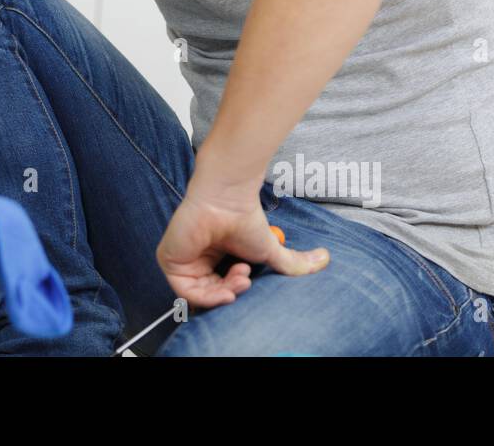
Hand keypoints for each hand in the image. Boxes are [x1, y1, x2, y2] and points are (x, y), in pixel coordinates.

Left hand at [156, 187, 329, 307]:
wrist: (228, 197)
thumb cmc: (244, 218)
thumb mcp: (271, 250)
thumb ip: (293, 263)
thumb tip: (325, 259)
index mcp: (210, 261)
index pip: (217, 291)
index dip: (235, 293)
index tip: (251, 282)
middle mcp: (193, 262)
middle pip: (208, 296)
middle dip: (232, 294)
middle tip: (247, 280)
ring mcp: (179, 261)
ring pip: (199, 297)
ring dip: (225, 293)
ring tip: (242, 275)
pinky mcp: (168, 259)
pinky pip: (185, 291)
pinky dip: (208, 294)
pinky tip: (228, 283)